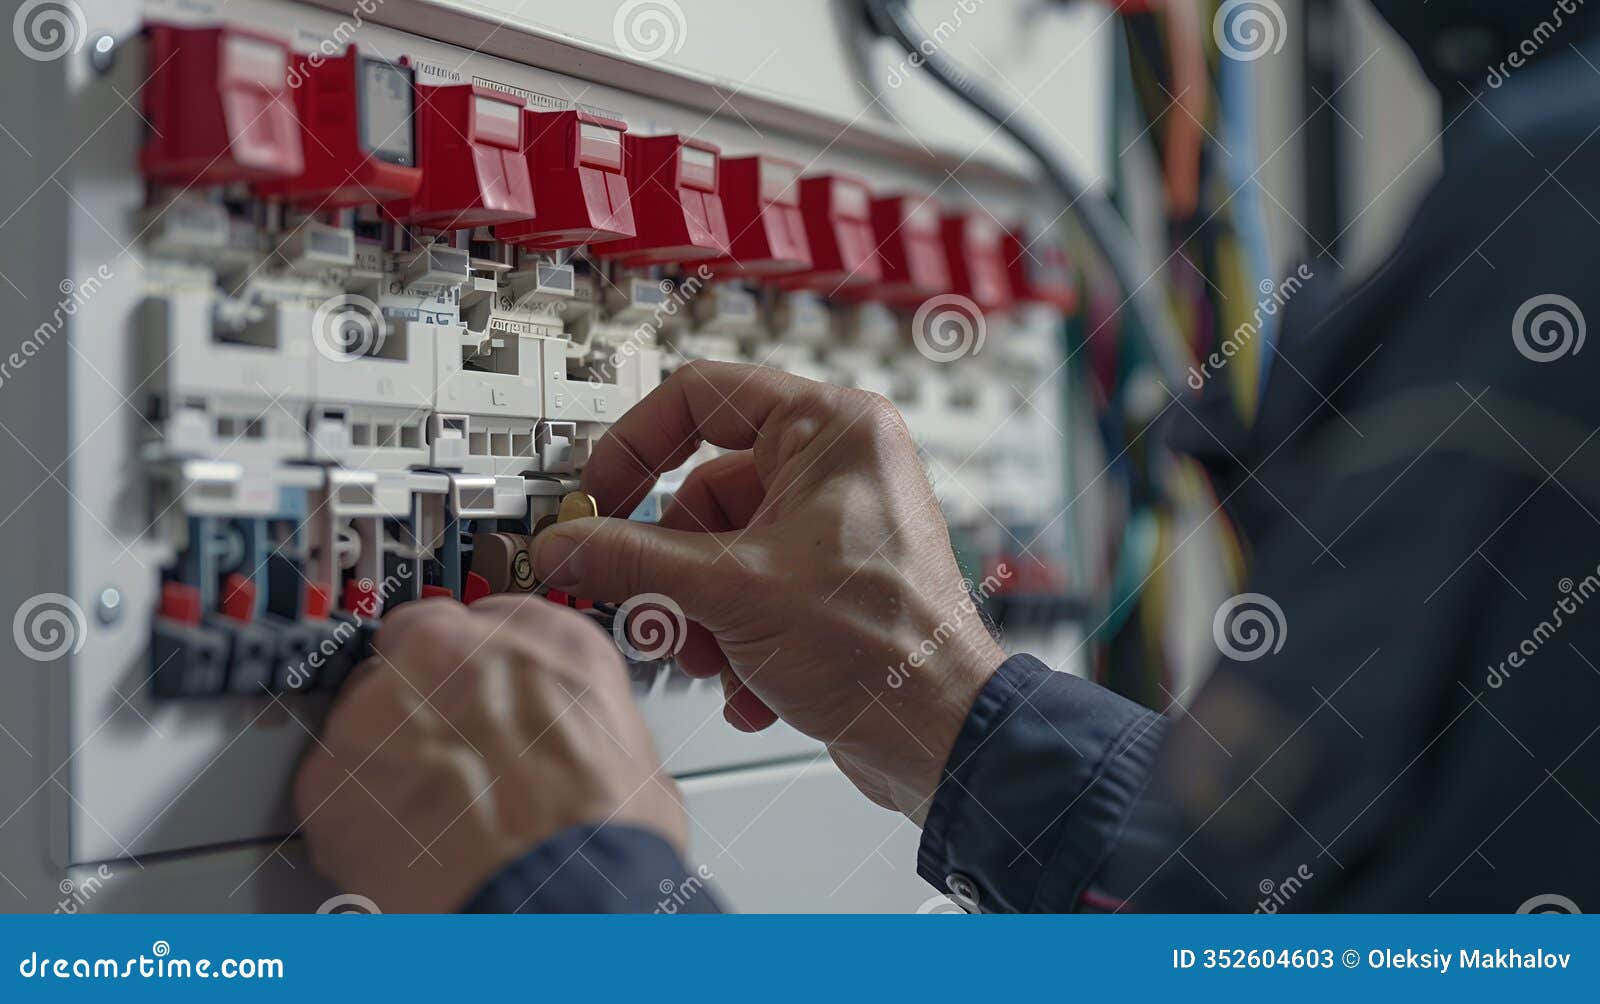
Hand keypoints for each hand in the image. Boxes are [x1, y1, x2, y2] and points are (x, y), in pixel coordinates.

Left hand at [294, 596, 684, 912]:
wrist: (559, 906)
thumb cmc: (606, 842)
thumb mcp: (633, 752)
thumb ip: (578, 720)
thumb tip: (570, 743)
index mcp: (544, 638)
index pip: (490, 619)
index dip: (487, 670)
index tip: (485, 699)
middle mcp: (458, 652)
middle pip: (417, 648)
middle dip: (428, 697)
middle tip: (452, 757)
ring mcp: (386, 705)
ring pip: (366, 711)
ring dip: (388, 754)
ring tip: (425, 816)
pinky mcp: (333, 772)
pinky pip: (331, 781)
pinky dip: (353, 814)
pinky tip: (393, 846)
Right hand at [530, 361, 1004, 821]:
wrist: (940, 735)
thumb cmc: (883, 647)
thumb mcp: (730, 592)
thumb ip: (631, 559)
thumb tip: (566, 544)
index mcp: (831, 428)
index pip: (701, 394)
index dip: (634, 444)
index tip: (596, 495)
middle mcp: (840, 464)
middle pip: (703, 489)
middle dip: (675, 568)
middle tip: (652, 605)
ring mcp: (838, 523)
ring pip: (721, 550)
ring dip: (703, 614)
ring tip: (715, 658)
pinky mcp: (834, 578)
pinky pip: (751, 586)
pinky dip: (737, 636)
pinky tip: (751, 684)